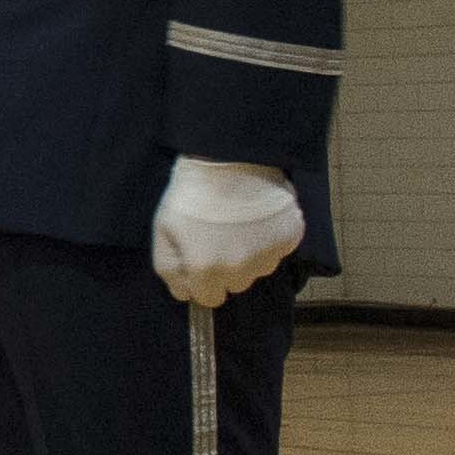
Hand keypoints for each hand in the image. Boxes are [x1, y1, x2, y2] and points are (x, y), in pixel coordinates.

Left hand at [148, 158, 304, 306]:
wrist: (227, 156)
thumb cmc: (192, 193)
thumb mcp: (164, 230)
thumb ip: (170, 269)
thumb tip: (185, 292)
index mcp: (207, 271)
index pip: (210, 299)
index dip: (203, 280)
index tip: (202, 258)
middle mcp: (240, 271)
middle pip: (235, 285)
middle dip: (226, 268)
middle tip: (220, 236)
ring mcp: (269, 255)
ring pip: (258, 269)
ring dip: (249, 255)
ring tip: (239, 224)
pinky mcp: (290, 238)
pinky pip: (278, 250)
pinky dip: (269, 239)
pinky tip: (258, 218)